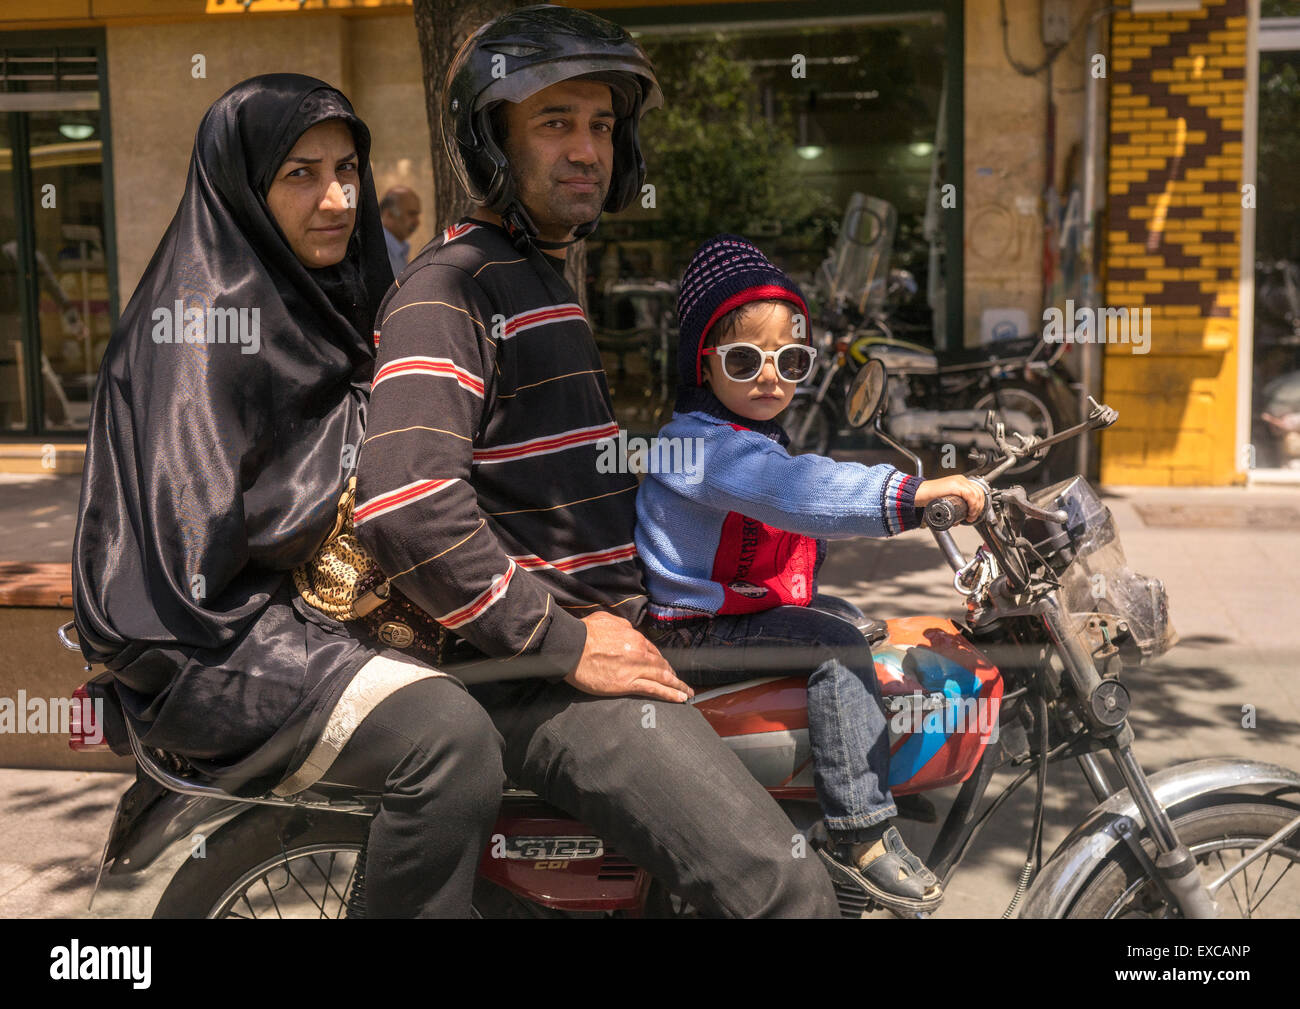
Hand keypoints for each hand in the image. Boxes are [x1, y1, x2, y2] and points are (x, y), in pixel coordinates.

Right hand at [564, 611, 694, 702]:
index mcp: (633, 636)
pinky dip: (670, 694)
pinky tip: (680, 699)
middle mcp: (639, 652)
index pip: (652, 650)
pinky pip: (654, 689)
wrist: (571, 647)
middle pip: (661, 664)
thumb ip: (620, 625)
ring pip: (663, 677)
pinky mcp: (628, 684)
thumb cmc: (584, 632)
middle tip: (679, 683)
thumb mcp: (605, 619)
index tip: (664, 667)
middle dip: (672, 674)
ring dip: (678, 686)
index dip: (660, 660)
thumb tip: (626, 629)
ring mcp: (635, 668)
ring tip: (686, 693)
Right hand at [914, 475, 985, 523]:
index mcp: (960, 481)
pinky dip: (973, 505)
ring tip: (970, 516)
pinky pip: (970, 495)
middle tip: (973, 516)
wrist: (919, 494)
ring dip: (977, 508)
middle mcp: (961, 480)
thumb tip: (962, 516)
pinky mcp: (955, 486)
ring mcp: (958, 481)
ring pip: (976, 494)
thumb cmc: (930, 497)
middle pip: (979, 492)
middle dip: (979, 507)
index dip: (979, 504)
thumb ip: (954, 504)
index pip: (977, 491)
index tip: (975, 513)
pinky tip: (970, 512)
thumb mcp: (947, 499)